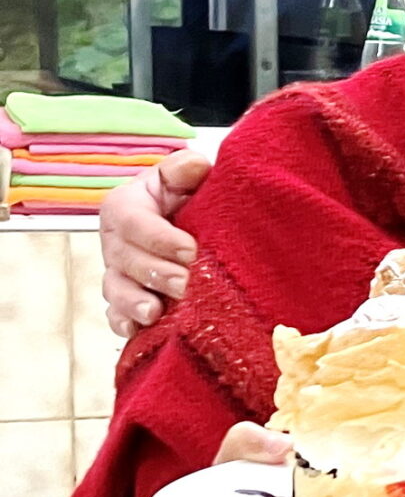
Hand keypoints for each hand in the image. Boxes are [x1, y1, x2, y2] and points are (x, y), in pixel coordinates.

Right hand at [101, 150, 210, 337]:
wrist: (189, 215)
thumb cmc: (185, 194)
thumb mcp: (186, 174)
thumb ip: (186, 168)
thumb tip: (196, 166)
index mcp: (125, 206)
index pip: (133, 221)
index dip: (159, 238)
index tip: (190, 251)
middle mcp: (115, 240)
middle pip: (124, 259)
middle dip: (154, 274)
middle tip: (185, 284)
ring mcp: (118, 271)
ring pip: (116, 289)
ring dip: (134, 302)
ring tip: (155, 312)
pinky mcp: (126, 297)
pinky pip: (116, 314)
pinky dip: (124, 323)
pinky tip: (137, 331)